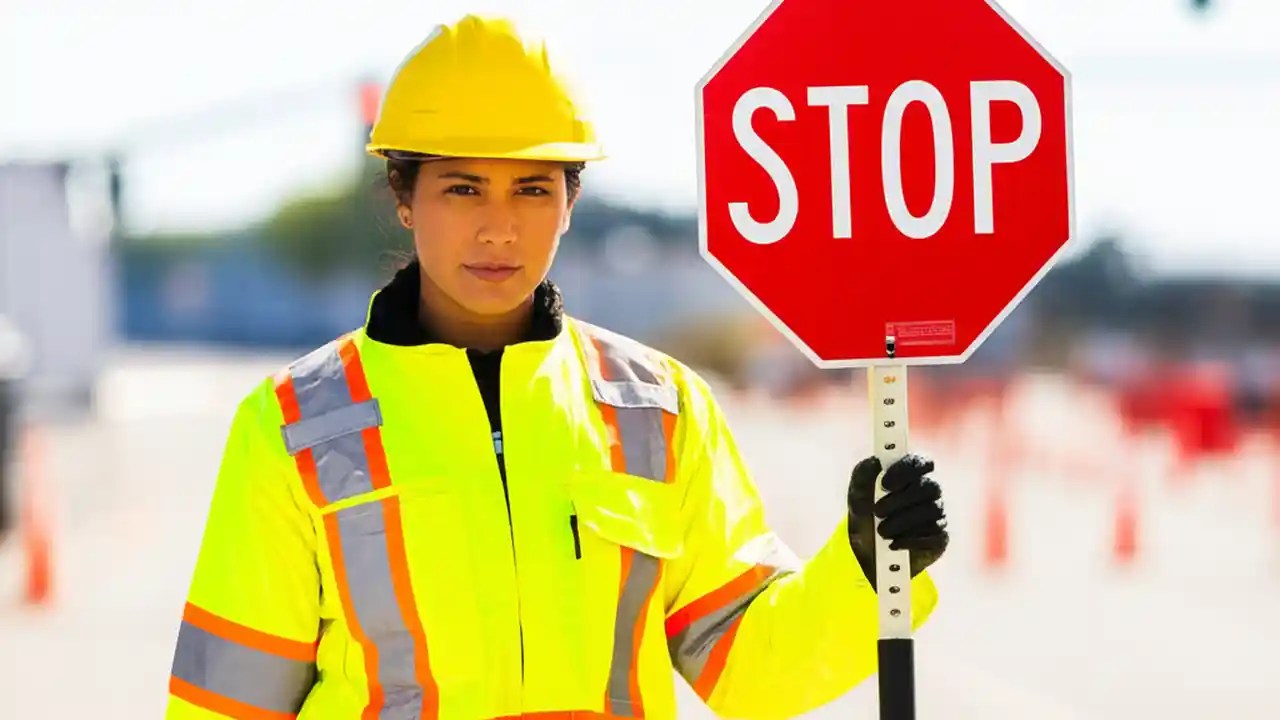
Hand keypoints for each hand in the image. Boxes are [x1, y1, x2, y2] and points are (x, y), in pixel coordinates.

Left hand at [846, 453, 947, 588]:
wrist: (868, 552)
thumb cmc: (866, 515)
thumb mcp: (857, 494)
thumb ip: (863, 474)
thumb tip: (876, 461)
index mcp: (910, 474)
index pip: (921, 461)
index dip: (906, 470)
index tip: (885, 483)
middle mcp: (929, 491)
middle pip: (929, 486)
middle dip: (900, 500)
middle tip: (877, 511)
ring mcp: (937, 514)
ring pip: (931, 511)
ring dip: (902, 522)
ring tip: (881, 531)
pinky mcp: (939, 537)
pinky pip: (934, 535)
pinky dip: (911, 540)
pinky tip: (894, 544)